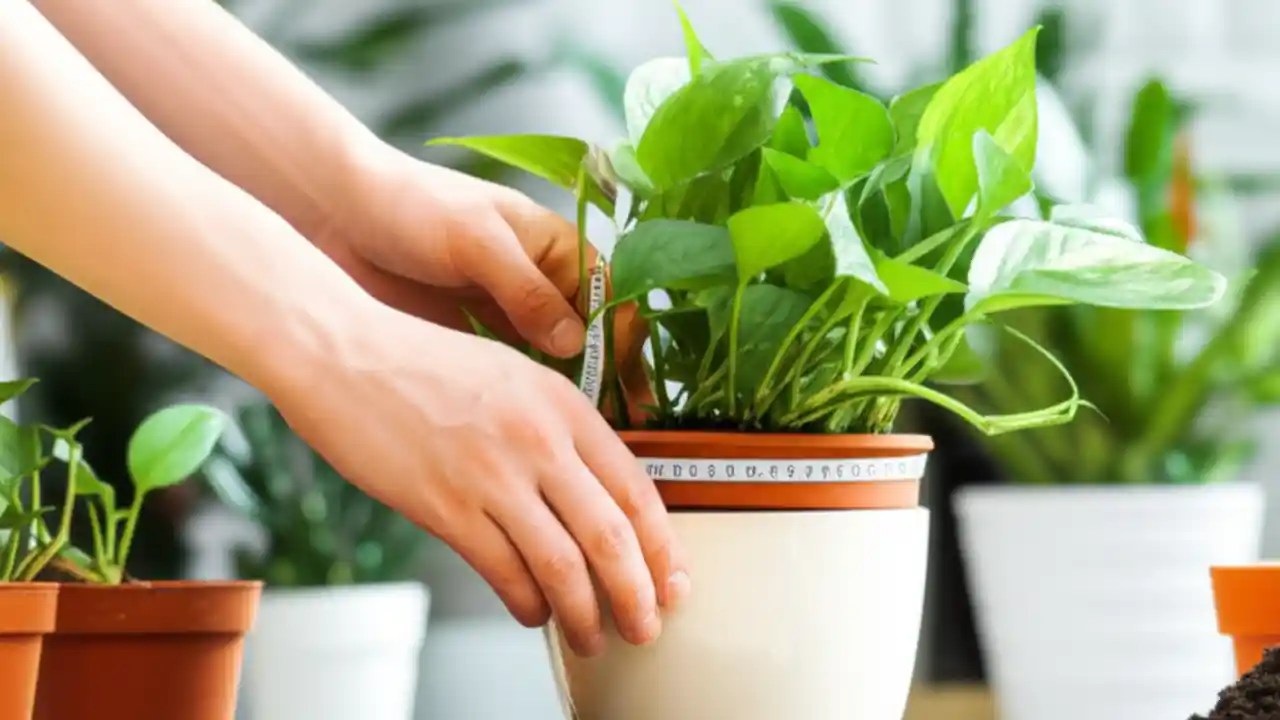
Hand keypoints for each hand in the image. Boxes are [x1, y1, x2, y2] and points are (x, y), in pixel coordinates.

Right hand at [270, 303, 688, 655]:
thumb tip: (592, 494)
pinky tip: (533, 615)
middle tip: (645, 627)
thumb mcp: (511, 375)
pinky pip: (504, 573)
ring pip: (563, 567)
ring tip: (594, 639)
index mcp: (562, 403)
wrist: (343, 351)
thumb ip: (557, 427)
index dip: (662, 546)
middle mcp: (539, 440)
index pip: (636, 488)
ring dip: (585, 615)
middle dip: (637, 595)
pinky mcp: (445, 507)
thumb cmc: (422, 362)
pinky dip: (527, 605)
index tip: (672, 580)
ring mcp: (492, 476)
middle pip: (611, 537)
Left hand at [318, 144, 651, 413]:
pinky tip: (532, 436)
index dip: (624, 344)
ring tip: (580, 445)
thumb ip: (525, 290)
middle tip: (615, 431)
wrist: (333, 215)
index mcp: (556, 246)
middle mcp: (542, 283)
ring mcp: (509, 316)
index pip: (613, 298)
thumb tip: (576, 342)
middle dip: (606, 382)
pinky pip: (516, 378)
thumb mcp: (474, 241)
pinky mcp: (476, 345)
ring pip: (558, 365)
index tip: (627, 389)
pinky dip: (528, 404)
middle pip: (593, 339)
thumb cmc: (410, 208)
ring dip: (570, 400)